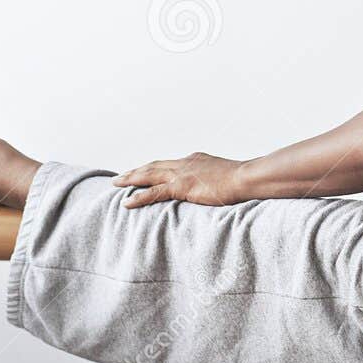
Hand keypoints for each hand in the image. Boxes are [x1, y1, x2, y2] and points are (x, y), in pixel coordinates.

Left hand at [112, 151, 245, 208]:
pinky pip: (154, 192)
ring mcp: (182, 174)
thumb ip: (215, 180)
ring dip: (131, 178)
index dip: (154, 168)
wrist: (246, 178)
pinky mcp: (181, 187)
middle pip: (154, 166)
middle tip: (121, 176)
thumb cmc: (243, 180)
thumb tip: (219, 187)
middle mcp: (185, 163)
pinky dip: (138, 197)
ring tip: (116, 183)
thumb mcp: (226, 177)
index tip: (143, 172)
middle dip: (136, 170)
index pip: (169, 164)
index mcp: (195, 160)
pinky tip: (127, 202)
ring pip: (148, 174)